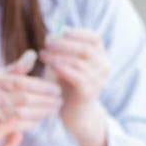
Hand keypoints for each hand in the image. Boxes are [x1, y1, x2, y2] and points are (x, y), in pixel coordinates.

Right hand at [0, 50, 61, 137]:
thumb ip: (14, 69)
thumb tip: (33, 54)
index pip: (21, 83)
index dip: (42, 86)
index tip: (56, 88)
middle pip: (24, 99)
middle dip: (45, 101)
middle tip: (60, 99)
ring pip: (21, 114)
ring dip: (40, 113)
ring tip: (53, 109)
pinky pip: (13, 126)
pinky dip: (28, 123)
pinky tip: (37, 120)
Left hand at [39, 27, 109, 145]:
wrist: (75, 113)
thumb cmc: (66, 84)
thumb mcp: (64, 63)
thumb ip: (61, 49)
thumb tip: (53, 33)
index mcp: (100, 57)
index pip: (94, 38)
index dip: (77, 32)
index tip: (60, 31)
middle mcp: (103, 67)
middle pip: (86, 48)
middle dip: (64, 43)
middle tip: (46, 43)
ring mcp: (98, 80)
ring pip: (79, 62)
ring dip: (59, 56)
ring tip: (43, 55)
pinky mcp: (88, 92)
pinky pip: (76, 76)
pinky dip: (62, 68)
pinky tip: (50, 66)